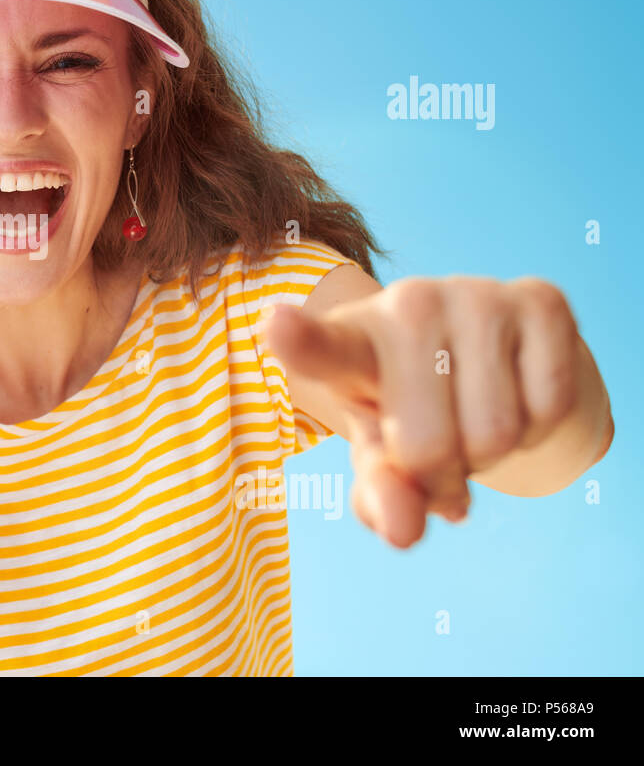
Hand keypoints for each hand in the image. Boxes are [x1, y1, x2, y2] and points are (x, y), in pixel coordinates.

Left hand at [262, 276, 584, 547]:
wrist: (494, 358)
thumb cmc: (416, 409)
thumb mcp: (385, 454)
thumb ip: (381, 495)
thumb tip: (401, 530)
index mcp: (351, 342)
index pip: (320, 348)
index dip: (298, 341)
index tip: (275, 325)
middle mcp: (406, 305)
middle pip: (428, 447)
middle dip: (444, 477)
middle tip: (442, 451)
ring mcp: (473, 294)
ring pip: (495, 433)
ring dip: (493, 456)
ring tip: (475, 421)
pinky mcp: (540, 299)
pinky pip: (549, 406)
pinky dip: (539, 429)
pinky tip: (519, 396)